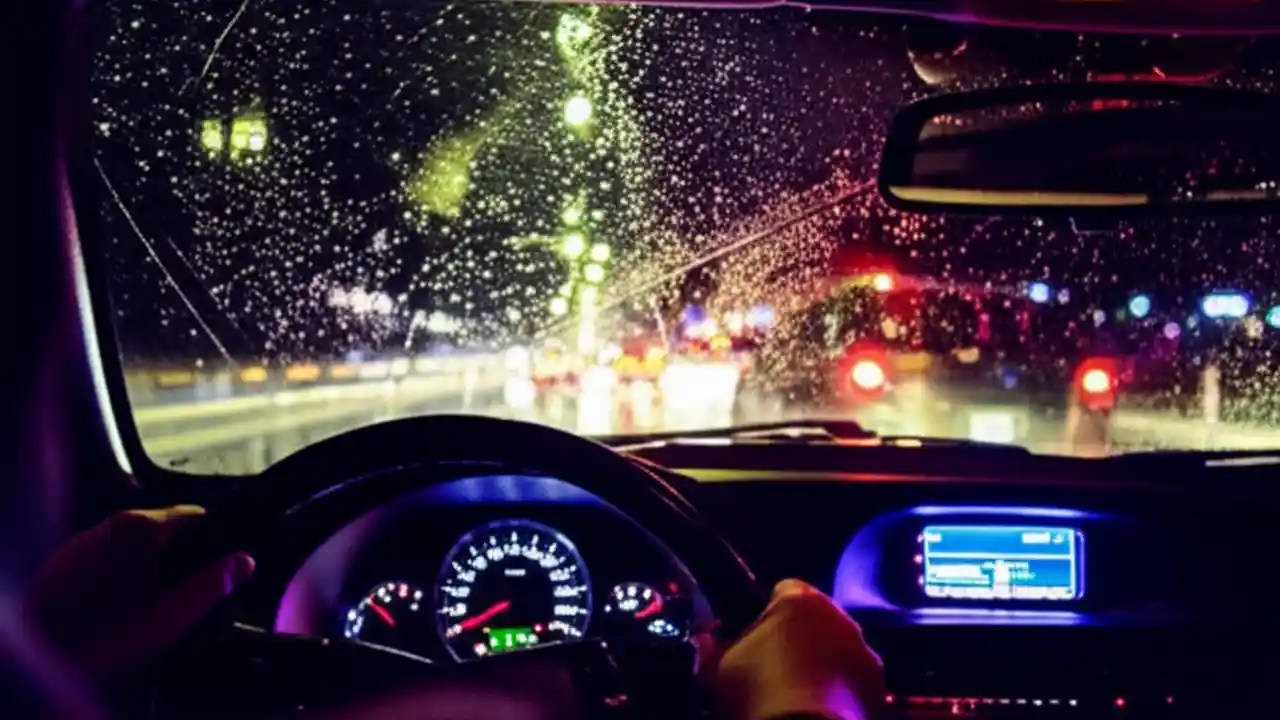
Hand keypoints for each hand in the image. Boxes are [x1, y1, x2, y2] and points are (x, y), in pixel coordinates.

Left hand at [25, 505, 253, 686]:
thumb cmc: (99, 638)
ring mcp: (85, 539)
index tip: (224, 565)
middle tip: (183, 596)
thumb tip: (245, 560)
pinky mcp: (66, 559)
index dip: (217, 540)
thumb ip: (211, 586)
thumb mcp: (168, 619)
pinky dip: (120, 575)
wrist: (33, 653)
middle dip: (180, 557)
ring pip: (135, 545)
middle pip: (166, 531)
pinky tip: (118, 606)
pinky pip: (108, 558)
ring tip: (148, 604)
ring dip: (149, 567)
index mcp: (140, 527)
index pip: (197, 515)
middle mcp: (111, 523)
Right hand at [699, 579, 884, 719]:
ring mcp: (863, 651)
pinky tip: (819, 707)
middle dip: (799, 636)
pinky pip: (854, 678)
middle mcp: (838, 617)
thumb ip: (710, 651)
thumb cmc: (759, 694)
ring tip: (798, 692)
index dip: (766, 611)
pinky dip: (841, 688)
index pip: (782, 589)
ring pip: (838, 648)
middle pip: (814, 617)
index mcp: (799, 600)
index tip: (754, 635)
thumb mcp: (717, 672)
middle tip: (773, 666)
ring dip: (823, 662)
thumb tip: (704, 643)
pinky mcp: (877, 684)